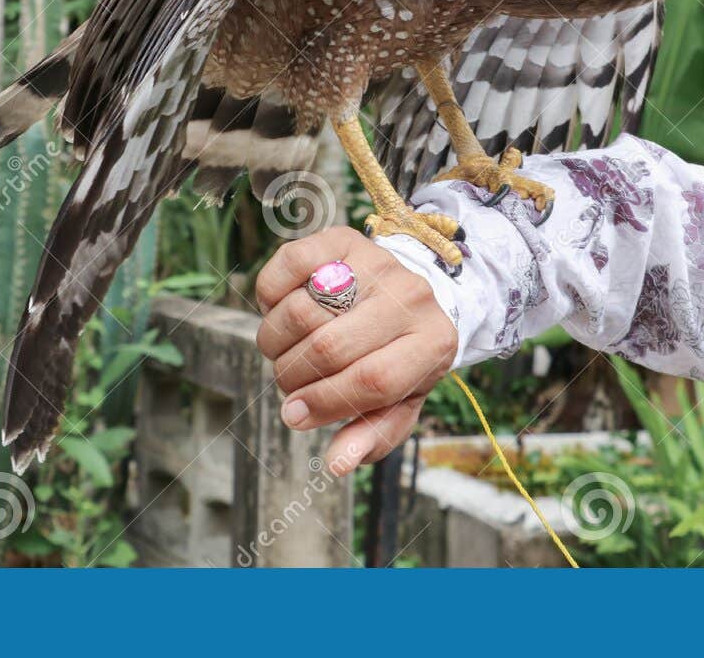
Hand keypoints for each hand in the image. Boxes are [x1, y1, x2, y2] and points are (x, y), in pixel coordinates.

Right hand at [254, 227, 456, 474]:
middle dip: (294, 377)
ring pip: (301, 310)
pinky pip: (287, 266)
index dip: (324, 404)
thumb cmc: (402, 357)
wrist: (416, 292)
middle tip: (289, 384)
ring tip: (286, 352)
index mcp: (433, 343)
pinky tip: (280, 310)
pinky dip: (270, 295)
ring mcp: (376, 263)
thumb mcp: (401, 401)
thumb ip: (372, 435)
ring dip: (276, 343)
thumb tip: (336, 464)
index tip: (294, 416)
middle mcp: (410, 297)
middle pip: (330, 347)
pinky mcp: (344, 239)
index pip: (372, 381)